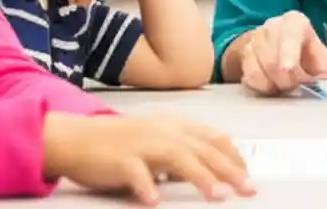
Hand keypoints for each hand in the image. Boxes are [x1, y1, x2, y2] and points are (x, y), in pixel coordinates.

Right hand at [42, 112, 254, 205]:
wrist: (77, 138)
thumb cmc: (120, 142)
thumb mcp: (158, 140)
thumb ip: (184, 150)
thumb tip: (214, 166)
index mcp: (174, 125)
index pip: (214, 138)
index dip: (234, 156)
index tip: (249, 174)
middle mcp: (163, 131)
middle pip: (203, 149)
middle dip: (229, 170)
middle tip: (247, 189)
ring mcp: (142, 144)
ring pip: (177, 157)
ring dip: (199, 176)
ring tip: (216, 195)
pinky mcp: (120, 160)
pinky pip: (135, 174)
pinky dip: (146, 187)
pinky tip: (154, 201)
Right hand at [240, 11, 326, 95]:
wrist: (280, 46)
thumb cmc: (305, 51)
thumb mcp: (319, 54)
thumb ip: (324, 65)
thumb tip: (326, 78)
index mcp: (294, 22)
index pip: (288, 37)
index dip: (288, 55)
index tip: (289, 70)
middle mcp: (272, 26)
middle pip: (272, 59)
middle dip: (284, 80)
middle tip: (295, 87)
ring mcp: (255, 39)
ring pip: (258, 69)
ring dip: (273, 84)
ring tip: (284, 87)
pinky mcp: (245, 54)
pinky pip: (249, 76)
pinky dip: (261, 86)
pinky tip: (271, 86)